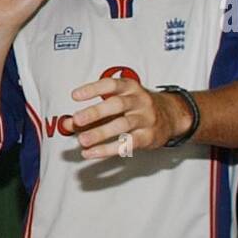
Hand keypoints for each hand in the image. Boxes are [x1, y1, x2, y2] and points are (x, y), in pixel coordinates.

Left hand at [69, 77, 192, 158]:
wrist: (171, 116)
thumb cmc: (134, 108)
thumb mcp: (115, 104)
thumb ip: (90, 114)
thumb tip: (66, 123)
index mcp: (129, 88)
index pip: (111, 85)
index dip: (93, 89)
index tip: (74, 95)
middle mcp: (139, 101)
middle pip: (117, 105)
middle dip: (96, 112)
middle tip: (77, 119)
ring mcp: (146, 119)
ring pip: (123, 125)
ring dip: (101, 133)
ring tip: (82, 140)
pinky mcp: (148, 137)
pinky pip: (128, 144)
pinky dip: (107, 150)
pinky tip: (91, 153)